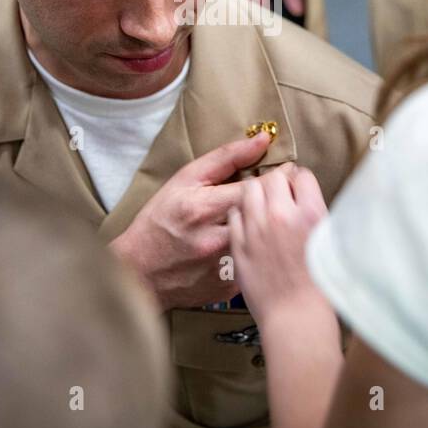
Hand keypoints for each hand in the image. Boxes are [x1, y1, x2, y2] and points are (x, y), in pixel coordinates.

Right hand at [110, 132, 270, 311]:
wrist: (140, 271)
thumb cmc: (159, 220)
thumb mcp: (185, 180)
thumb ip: (226, 158)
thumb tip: (261, 140)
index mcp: (202, 208)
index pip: (256, 188)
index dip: (278, 178)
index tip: (287, 171)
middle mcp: (214, 240)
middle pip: (264, 216)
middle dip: (277, 202)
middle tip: (282, 194)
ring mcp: (221, 267)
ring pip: (264, 243)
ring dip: (270, 229)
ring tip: (269, 220)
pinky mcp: (228, 287)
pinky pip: (255, 265)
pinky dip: (258, 254)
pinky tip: (253, 248)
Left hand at [229, 163, 328, 327]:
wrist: (296, 317)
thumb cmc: (320, 287)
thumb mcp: (330, 243)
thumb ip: (316, 216)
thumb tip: (306, 201)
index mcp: (310, 213)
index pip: (303, 176)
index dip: (301, 182)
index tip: (300, 189)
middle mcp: (280, 216)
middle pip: (273, 178)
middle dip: (278, 183)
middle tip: (281, 196)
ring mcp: (256, 230)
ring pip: (249, 191)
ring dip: (258, 194)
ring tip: (263, 207)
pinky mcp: (238, 245)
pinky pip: (235, 215)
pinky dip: (242, 215)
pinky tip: (250, 225)